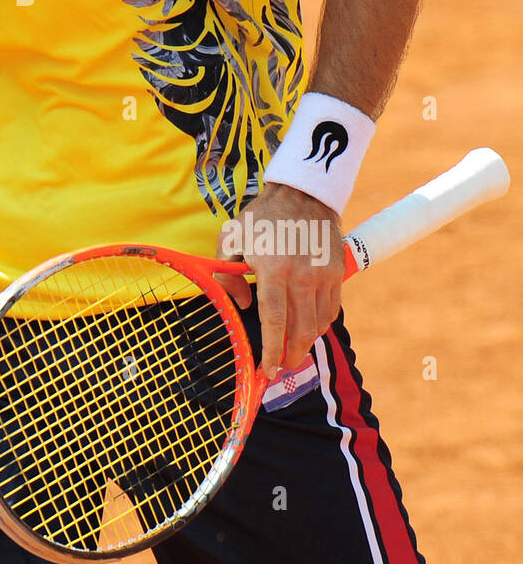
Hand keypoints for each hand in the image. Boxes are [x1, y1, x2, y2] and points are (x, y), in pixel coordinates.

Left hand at [214, 183, 344, 378]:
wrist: (303, 194)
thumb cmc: (261, 218)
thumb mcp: (230, 238)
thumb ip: (226, 274)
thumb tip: (240, 305)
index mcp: (273, 268)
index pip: (274, 320)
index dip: (271, 350)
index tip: (267, 369)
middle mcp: (302, 276)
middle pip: (301, 330)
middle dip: (291, 355)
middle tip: (280, 367)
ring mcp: (324, 276)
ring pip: (318, 324)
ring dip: (306, 343)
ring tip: (292, 351)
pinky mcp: (337, 274)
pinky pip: (331, 310)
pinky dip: (320, 325)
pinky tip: (307, 328)